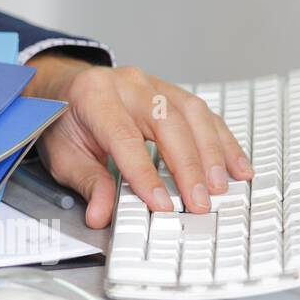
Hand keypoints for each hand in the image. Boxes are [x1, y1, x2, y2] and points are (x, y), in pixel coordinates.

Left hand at [29, 57, 253, 228]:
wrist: (65, 87)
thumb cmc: (65, 120)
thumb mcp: (63, 153)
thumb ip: (87, 183)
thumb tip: (101, 215)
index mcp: (93, 96)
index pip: (124, 137)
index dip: (144, 173)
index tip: (161, 204)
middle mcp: (126, 84)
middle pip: (166, 122)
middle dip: (187, 166)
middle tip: (199, 201)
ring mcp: (152, 83)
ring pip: (192, 114)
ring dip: (212, 152)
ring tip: (222, 186)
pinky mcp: (171, 91)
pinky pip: (204, 114)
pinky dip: (223, 141)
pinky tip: (236, 166)